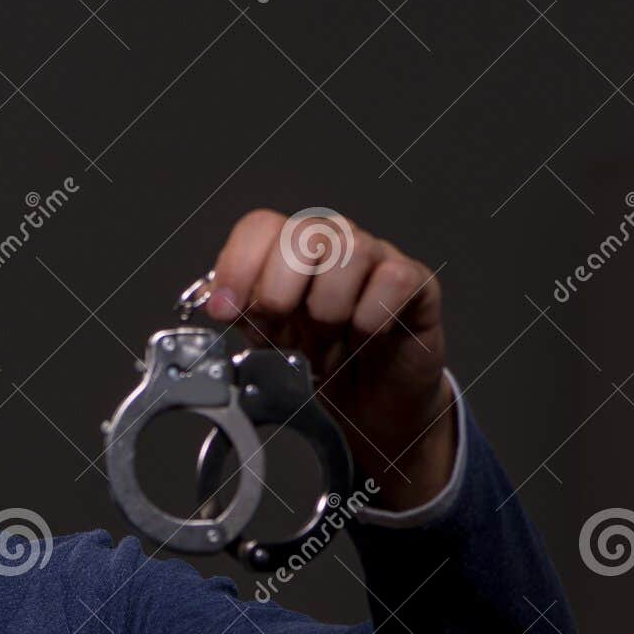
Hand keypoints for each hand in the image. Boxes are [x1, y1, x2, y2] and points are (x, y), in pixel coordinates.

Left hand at [205, 209, 455, 512]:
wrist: (368, 407)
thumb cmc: (320, 365)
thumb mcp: (266, 342)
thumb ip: (242, 314)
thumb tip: (217, 300)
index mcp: (289, 253)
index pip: (260, 226)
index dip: (238, 266)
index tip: (225, 311)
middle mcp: (333, 244)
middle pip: (301, 233)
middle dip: (280, 292)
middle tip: (286, 331)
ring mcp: (377, 258)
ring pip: (348, 254)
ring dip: (328, 311)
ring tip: (331, 340)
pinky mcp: (416, 282)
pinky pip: (391, 281)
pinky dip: (370, 318)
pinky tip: (365, 337)